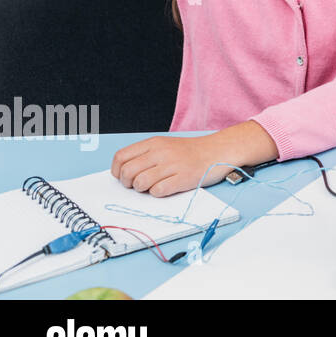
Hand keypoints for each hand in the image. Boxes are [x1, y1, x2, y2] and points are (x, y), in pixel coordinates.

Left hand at [111, 135, 232, 197]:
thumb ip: (145, 155)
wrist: (218, 151)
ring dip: (143, 189)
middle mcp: (161, 152)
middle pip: (128, 172)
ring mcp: (172, 165)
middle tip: (138, 184)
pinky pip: (158, 191)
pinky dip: (158, 193)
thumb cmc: (190, 151)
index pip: (121, 157)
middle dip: (128, 183)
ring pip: (140, 183)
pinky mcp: (183, 178)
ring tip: (153, 186)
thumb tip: (123, 172)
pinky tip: (166, 188)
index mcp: (154, 143)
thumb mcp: (165, 145)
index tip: (123, 176)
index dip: (117, 170)